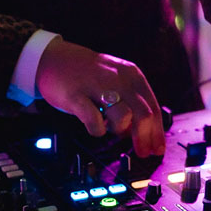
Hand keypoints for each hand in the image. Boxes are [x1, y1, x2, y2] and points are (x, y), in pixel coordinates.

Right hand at [36, 38, 165, 157]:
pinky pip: (94, 120)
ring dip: (120, 129)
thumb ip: (132, 101)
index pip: (153, 107)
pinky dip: (98, 129)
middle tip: (142, 152)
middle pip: (143, 114)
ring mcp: (97, 86)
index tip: (157, 149)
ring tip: (110, 127)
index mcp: (132, 75)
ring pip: (123, 116)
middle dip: (145, 138)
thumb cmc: (87, 74)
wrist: (53, 58)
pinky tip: (96, 126)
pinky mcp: (76, 96)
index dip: (157, 133)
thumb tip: (144, 130)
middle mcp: (118, 78)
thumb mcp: (117, 80)